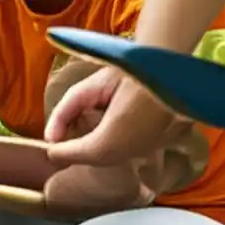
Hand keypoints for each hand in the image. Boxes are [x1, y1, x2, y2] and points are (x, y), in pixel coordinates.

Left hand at [43, 66, 187, 166]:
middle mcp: (127, 154)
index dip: (59, 152)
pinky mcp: (163, 144)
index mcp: (107, 141)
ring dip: (99, 148)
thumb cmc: (130, 73)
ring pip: (115, 156)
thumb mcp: (89, 88)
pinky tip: (117, 126)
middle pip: (94, 159)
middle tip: (64, 140)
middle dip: (79, 150)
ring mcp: (147, 151)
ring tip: (89, 130)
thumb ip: (64, 112)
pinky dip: (120, 143)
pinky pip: (133, 150)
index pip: (75, 154)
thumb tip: (49, 137)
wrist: (174, 66)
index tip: (50, 148)